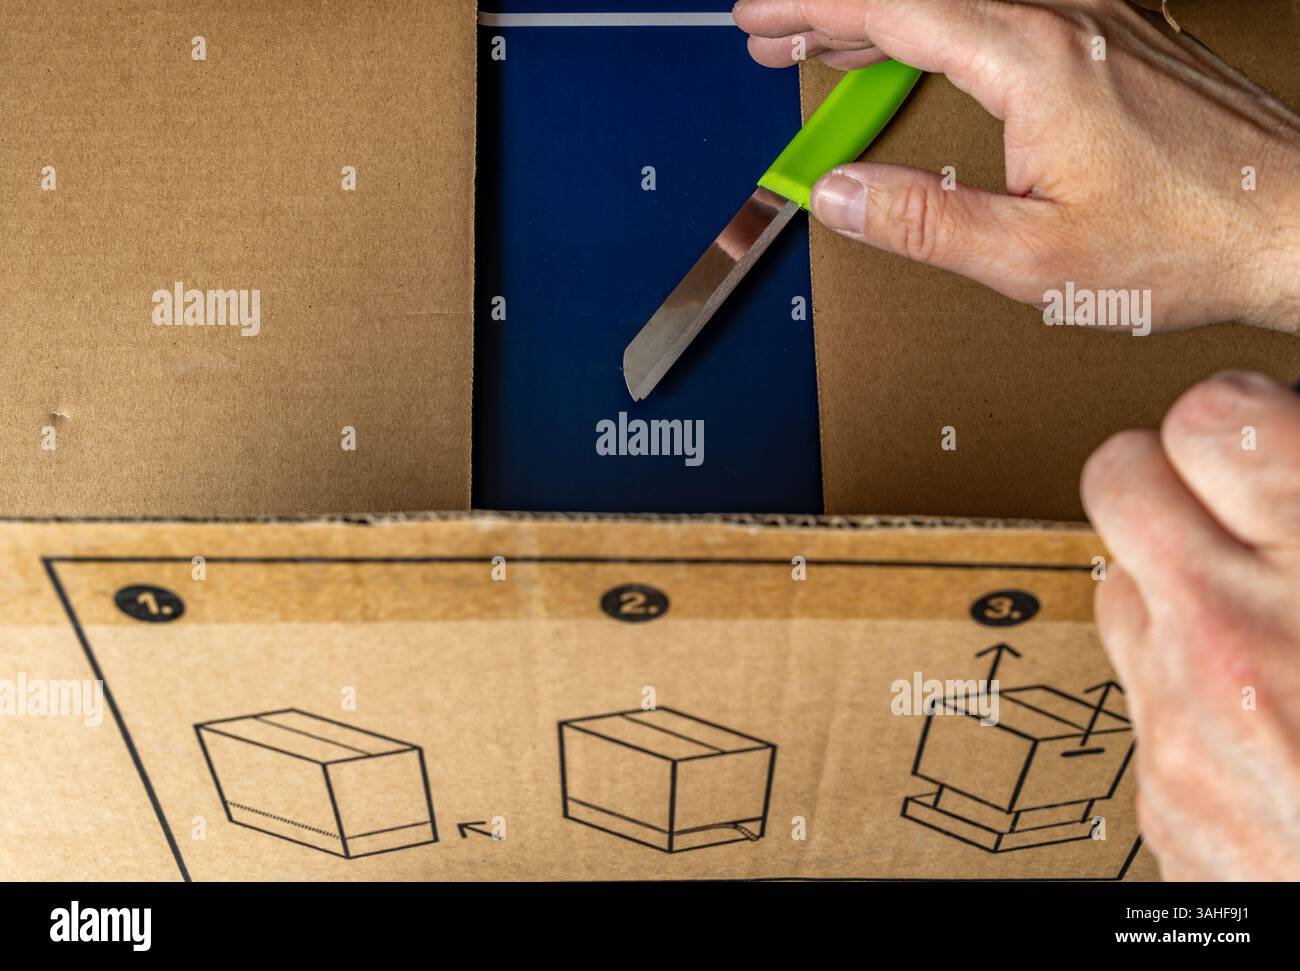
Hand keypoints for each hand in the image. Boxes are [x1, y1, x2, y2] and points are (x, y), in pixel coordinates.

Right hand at [734, 0, 1299, 331]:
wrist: (1297, 222)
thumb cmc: (1188, 241)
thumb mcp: (1033, 257)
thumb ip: (923, 222)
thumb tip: (839, 194)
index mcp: (1035, 59)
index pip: (894, 9)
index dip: (814, 9)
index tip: (761, 19)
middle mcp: (1068, 19)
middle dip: (832, 10)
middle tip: (772, 34)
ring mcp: (1099, 20)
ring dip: (886, 15)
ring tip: (826, 43)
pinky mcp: (1121, 37)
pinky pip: (1010, 6)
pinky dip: (946, 21)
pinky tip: (930, 42)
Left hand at [1082, 371, 1299, 879]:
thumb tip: (1284, 430)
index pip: (1209, 419)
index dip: (1241, 417)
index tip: (1265, 434)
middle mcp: (1227, 644)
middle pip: (1117, 478)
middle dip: (1170, 472)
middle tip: (1229, 496)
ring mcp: (1179, 724)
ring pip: (1117, 585)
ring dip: (1170, 581)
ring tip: (1254, 610)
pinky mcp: (1161, 795)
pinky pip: (1140, 694)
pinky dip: (1186, 684)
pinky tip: (1260, 706)